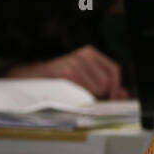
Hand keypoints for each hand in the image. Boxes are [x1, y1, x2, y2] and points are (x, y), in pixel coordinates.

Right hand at [7, 45, 129, 99]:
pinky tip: (70, 97)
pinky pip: (84, 92)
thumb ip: (105, 86)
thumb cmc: (57, 81)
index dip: (116, 87)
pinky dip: (81, 99)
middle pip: (108, 81)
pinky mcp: (66, 72)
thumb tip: (124, 93)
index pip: (113, 70)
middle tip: (89, 100)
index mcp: (89, 53)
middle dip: (103, 94)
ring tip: (75, 96)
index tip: (114, 98)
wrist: (30, 79)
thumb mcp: (83, 80)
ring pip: (97, 88)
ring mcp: (75, 63)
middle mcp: (84, 55)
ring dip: (89, 98)